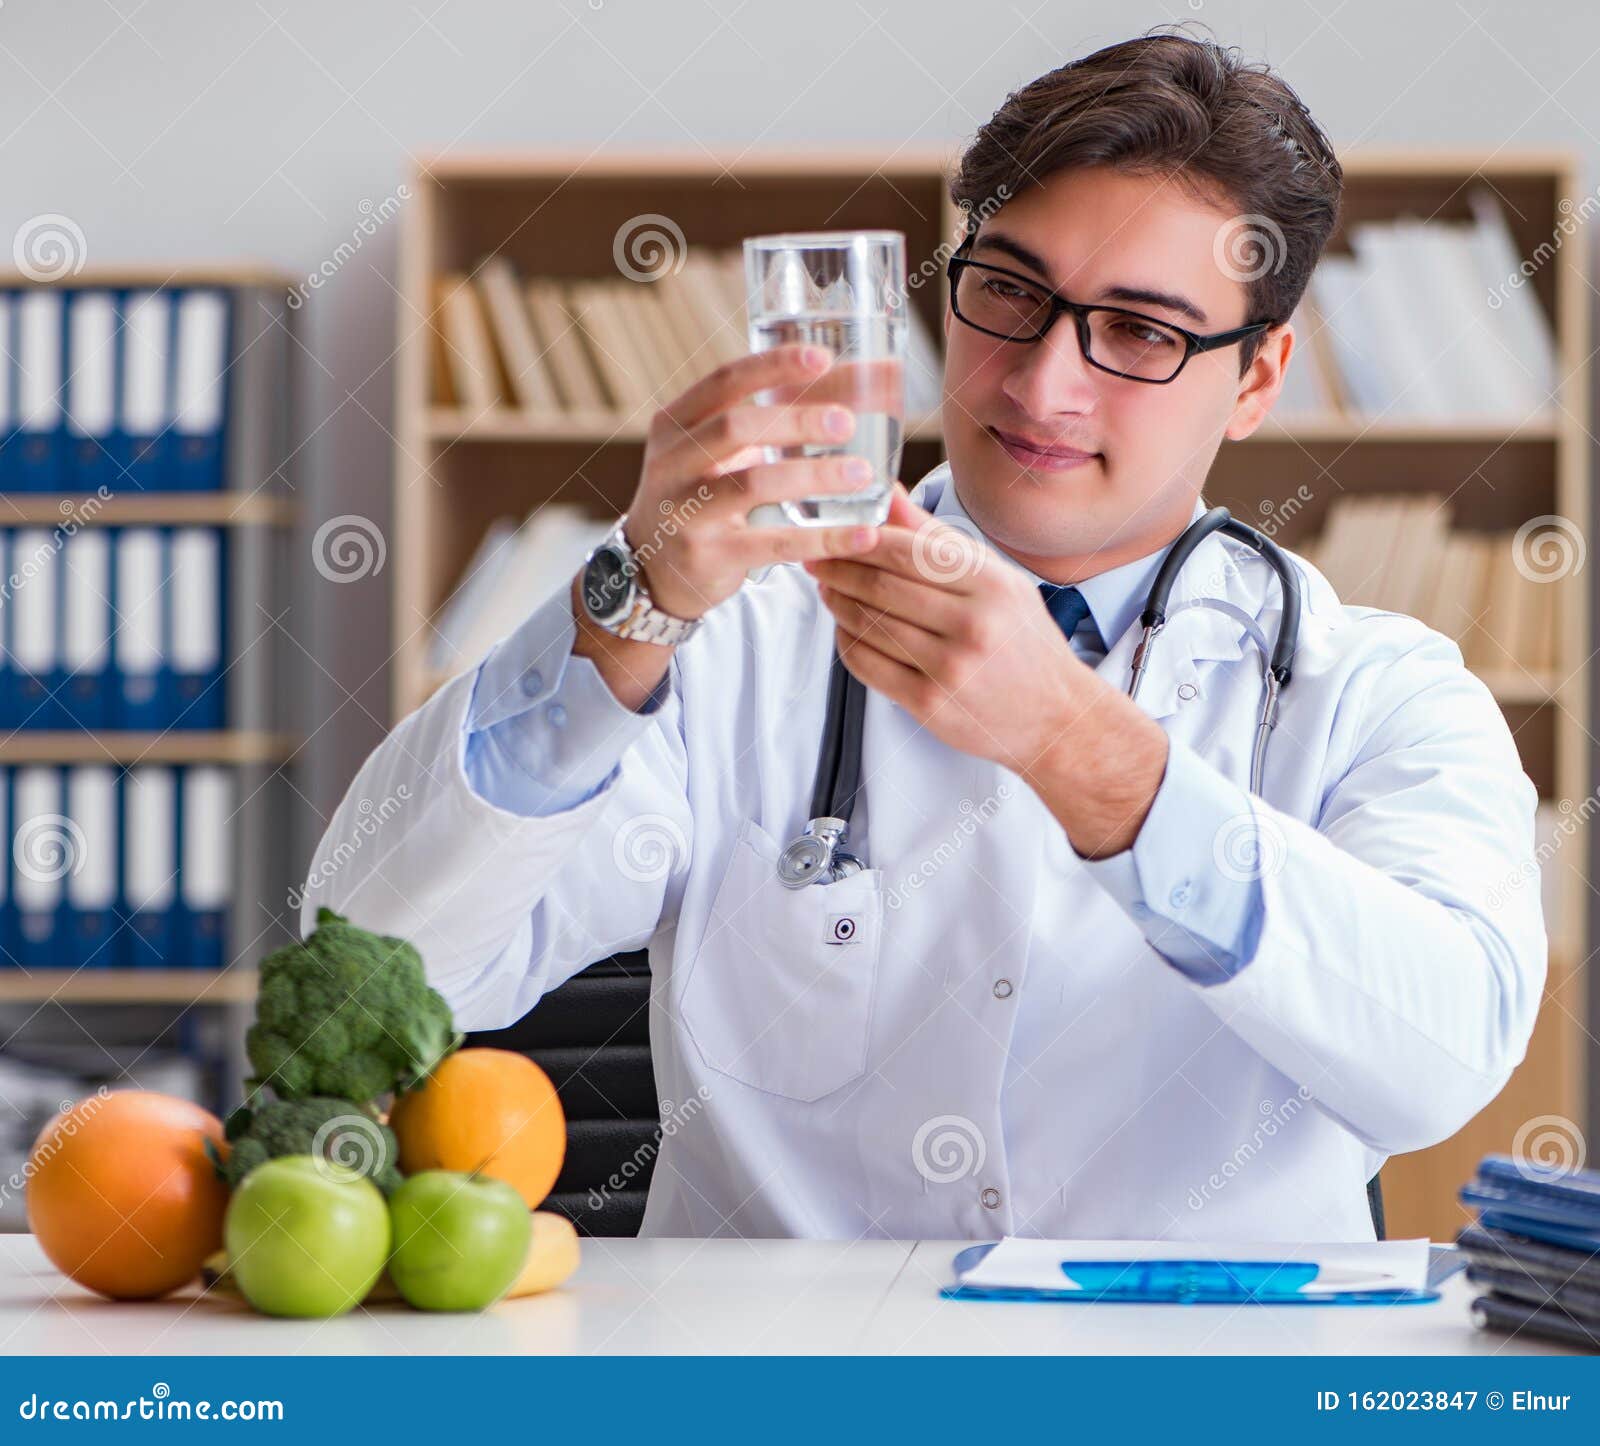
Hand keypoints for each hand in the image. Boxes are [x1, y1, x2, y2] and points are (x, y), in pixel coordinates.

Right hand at [619, 344, 885, 622]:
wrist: (652, 570)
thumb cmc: (696, 497)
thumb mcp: (700, 452)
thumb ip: (746, 424)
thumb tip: (830, 388)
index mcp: (674, 425)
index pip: (723, 382)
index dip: (773, 366)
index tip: (822, 358)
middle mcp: (672, 464)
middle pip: (737, 428)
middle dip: (797, 421)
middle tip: (847, 423)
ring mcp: (686, 512)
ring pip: (754, 484)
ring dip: (814, 476)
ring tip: (861, 473)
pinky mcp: (708, 556)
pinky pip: (775, 543)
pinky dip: (823, 538)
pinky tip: (863, 534)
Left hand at [805, 482, 1168, 855]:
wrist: (1053, 716)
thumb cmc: (1023, 642)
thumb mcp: (996, 580)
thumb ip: (938, 539)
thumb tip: (890, 494)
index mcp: (990, 586)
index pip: (907, 551)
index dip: (861, 539)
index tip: (835, 531)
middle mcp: (971, 625)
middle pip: (881, 586)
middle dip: (838, 568)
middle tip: (816, 557)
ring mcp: (948, 667)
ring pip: (868, 624)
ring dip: (838, 603)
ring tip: (828, 588)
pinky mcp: (928, 703)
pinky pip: (867, 664)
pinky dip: (847, 642)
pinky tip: (845, 628)